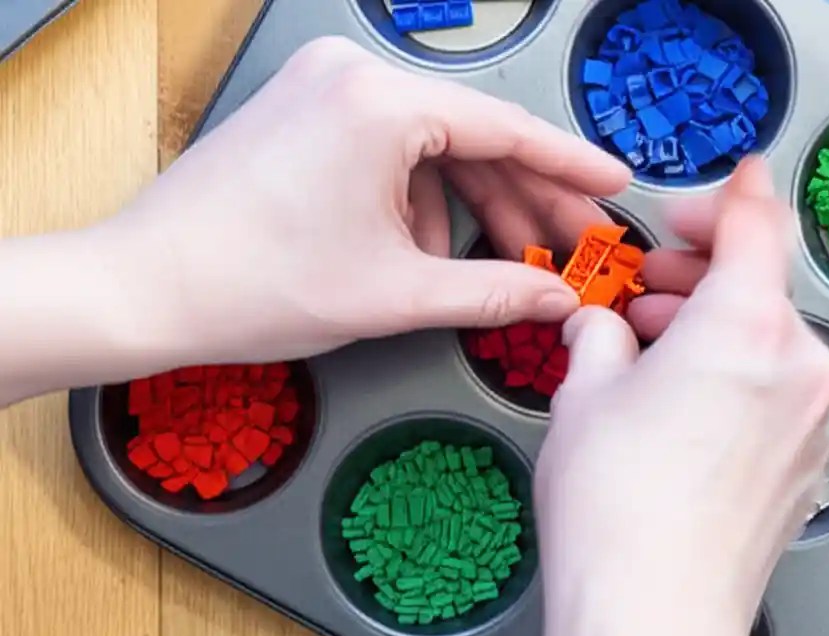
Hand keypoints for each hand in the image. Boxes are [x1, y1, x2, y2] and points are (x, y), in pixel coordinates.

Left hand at [112, 36, 629, 363]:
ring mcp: (323, 86)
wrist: (144, 287)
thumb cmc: (252, 283)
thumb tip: (557, 297)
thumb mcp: (396, 294)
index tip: (614, 186)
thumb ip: (494, 290)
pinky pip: (390, 147)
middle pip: (472, 136)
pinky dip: (420, 197)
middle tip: (573, 244)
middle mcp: (351, 74)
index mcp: (379, 102)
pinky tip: (432, 251)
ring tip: (509, 262)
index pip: (506, 129)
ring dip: (474, 204)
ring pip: (432, 144)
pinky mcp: (305, 109)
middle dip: (526, 197)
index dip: (570, 165)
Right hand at [536, 158, 828, 635]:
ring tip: (650, 350)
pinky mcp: (808, 468)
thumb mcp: (586, 392)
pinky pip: (777, 395)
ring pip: (769, 343)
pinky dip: (738, 379)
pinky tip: (682, 407)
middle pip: (762, 285)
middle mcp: (798, 366)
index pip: (758, 221)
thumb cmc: (620, 509)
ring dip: (716, 329)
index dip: (733, 193)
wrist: (655, 613)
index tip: (726, 181)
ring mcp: (813, 422)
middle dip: (703, 271)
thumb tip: (599, 326)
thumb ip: (599, 335)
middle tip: (651, 282)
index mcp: (748, 323)